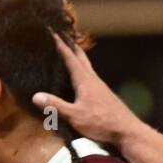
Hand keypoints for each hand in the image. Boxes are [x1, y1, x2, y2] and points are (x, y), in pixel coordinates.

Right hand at [31, 33, 143, 147]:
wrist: (126, 130)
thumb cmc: (101, 122)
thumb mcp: (75, 116)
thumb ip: (56, 106)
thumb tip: (35, 96)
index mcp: (84, 80)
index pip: (70, 58)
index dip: (60, 45)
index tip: (52, 32)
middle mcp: (93, 79)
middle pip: (81, 57)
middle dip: (71, 45)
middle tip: (63, 35)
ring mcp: (100, 87)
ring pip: (87, 66)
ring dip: (78, 57)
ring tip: (71, 52)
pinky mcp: (104, 95)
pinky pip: (90, 76)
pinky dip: (83, 70)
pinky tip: (82, 77)